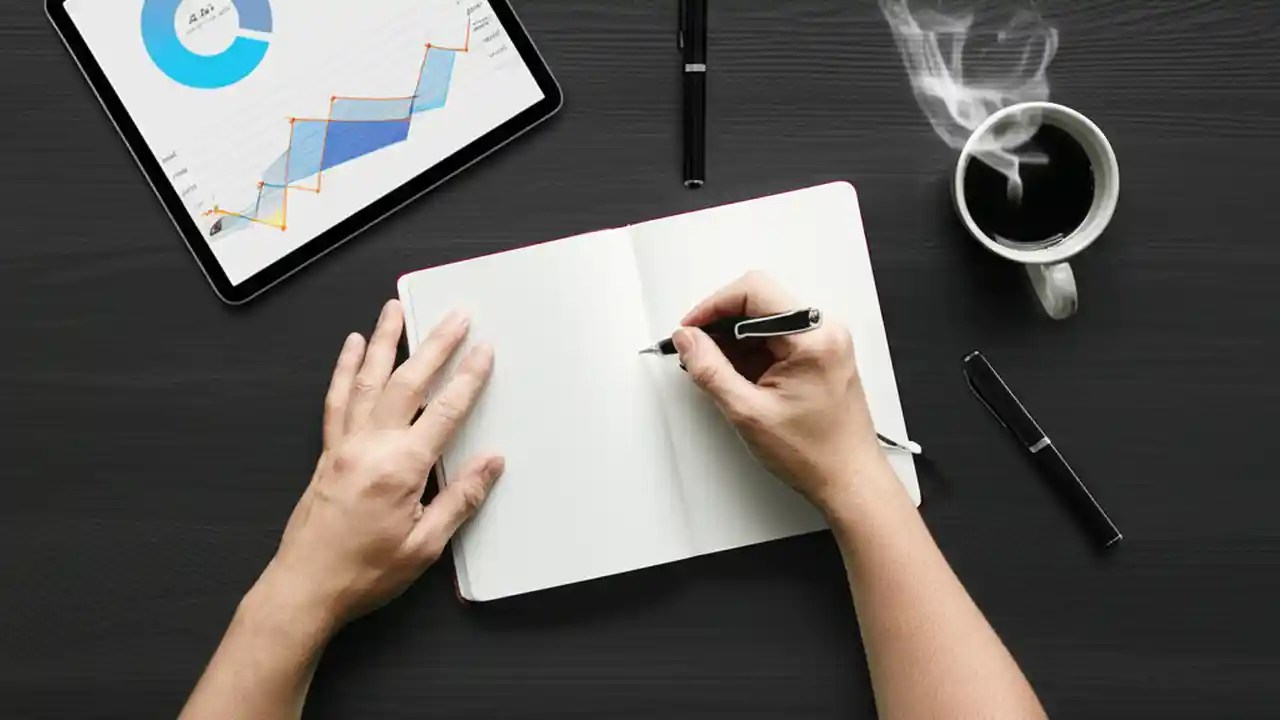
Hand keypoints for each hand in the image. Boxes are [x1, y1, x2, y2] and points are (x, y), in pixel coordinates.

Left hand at [255, 300, 503, 632]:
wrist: (305, 588)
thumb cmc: (363, 572)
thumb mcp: (425, 547)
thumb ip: (459, 500)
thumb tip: (490, 464)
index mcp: (400, 469)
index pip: (444, 412)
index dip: (468, 379)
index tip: (484, 351)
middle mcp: (370, 447)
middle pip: (408, 383)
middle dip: (435, 345)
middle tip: (455, 316)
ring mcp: (344, 445)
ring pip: (367, 380)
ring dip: (385, 342)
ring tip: (394, 310)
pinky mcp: (327, 452)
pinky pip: (336, 400)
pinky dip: (343, 369)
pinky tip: (352, 348)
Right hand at [672, 272, 889, 514]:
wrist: (849, 479)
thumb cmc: (814, 454)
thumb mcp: (748, 412)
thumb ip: (710, 370)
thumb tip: (687, 339)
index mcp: (813, 338)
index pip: (755, 291)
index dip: (714, 305)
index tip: (691, 329)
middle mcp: (825, 330)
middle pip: (760, 301)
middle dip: (722, 324)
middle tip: (696, 351)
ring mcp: (825, 341)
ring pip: (766, 319)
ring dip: (735, 340)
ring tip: (718, 372)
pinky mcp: (820, 354)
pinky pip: (778, 337)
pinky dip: (752, 351)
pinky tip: (739, 378)